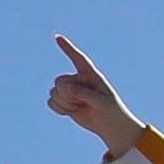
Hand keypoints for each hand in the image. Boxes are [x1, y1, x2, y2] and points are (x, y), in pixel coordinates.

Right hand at [47, 37, 143, 151]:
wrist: (111, 126)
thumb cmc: (112, 112)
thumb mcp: (103, 103)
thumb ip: (86, 94)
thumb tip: (67, 88)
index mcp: (92, 75)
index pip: (79, 59)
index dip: (68, 48)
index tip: (58, 37)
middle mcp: (79, 80)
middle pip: (60, 81)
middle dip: (68, 95)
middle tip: (83, 103)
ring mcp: (71, 90)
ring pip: (54, 92)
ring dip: (65, 104)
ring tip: (81, 107)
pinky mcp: (65, 100)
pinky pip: (51, 102)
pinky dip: (59, 109)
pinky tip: (72, 112)